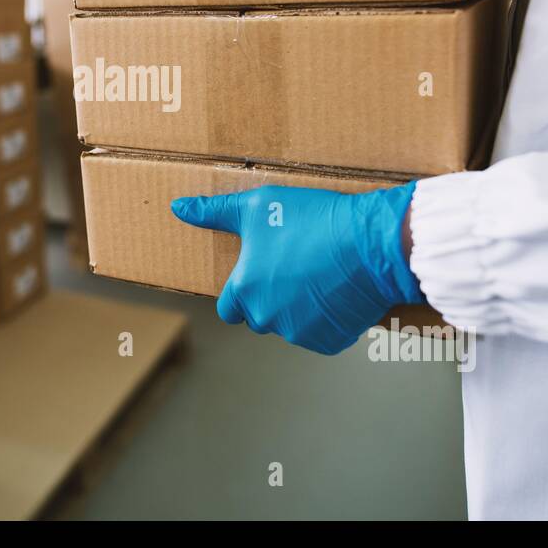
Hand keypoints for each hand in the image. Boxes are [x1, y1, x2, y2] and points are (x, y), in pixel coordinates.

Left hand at [171, 183, 422, 354]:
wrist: (370, 243)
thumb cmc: (311, 220)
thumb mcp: (257, 206)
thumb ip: (214, 212)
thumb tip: (177, 208)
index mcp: (244, 290)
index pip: (229, 308)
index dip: (242, 293)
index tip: (261, 276)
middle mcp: (266, 317)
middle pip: (260, 317)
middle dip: (272, 299)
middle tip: (296, 269)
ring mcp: (299, 333)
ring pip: (291, 326)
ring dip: (299, 310)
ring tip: (321, 276)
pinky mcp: (329, 342)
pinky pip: (322, 335)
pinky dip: (328, 320)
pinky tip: (338, 292)